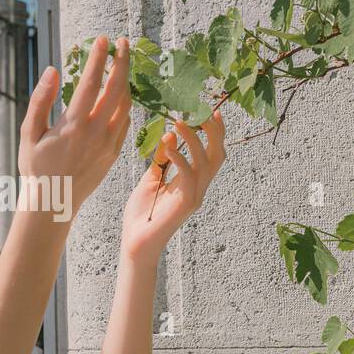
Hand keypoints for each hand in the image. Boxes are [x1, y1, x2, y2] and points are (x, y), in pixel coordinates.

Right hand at [18, 35, 131, 222]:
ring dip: (126, 81)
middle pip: (117, 89)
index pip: (91, 83)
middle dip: (122, 62)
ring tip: (121, 63)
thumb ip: (41, 99)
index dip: (98, 58)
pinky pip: (125, 122)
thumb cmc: (36, 167)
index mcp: (74, 125)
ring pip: (126, 105)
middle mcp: (96, 133)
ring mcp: (108, 144)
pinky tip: (120, 94)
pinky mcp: (114, 154)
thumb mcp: (29, 132)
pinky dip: (125, 103)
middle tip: (123, 42)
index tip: (102, 39)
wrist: (53, 202)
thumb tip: (53, 70)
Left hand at [120, 110, 226, 264]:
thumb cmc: (142, 214)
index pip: (213, 152)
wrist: (135, 243)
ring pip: (206, 161)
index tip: (211, 110)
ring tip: (179, 121)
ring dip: (194, 139)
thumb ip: (162, 159)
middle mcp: (199, 187)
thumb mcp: (151, 179)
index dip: (216, 132)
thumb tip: (169, 134)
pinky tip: (169, 144)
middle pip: (218, 154)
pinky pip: (189, 176)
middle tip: (199, 110)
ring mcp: (195, 196)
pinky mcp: (186, 204)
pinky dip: (181, 157)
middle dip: (213, 131)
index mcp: (193, 181)